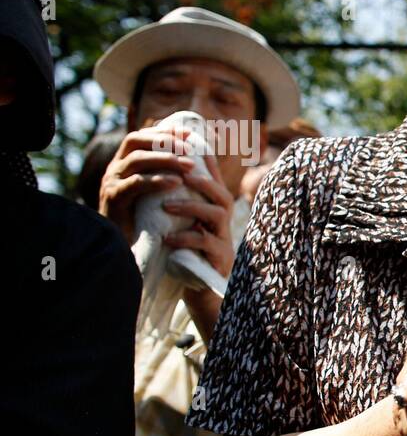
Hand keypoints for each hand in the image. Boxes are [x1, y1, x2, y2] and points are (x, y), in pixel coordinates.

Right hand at [98, 125, 196, 242]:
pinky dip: (157, 181)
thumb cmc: (145, 218)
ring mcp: (111, 182)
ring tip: (190, 165)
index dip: (163, 132)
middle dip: (164, 141)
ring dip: (165, 160)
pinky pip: (135, 184)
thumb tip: (195, 159)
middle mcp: (115, 168)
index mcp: (124, 163)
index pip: (140, 137)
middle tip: (189, 148)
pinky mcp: (113, 198)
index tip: (187, 132)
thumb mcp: (156, 192)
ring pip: (137, 160)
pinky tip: (177, 183)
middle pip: (135, 142)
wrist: (125, 246)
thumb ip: (166, 174)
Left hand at [162, 150, 235, 278]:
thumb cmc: (186, 249)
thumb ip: (174, 196)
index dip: (201, 159)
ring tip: (165, 207)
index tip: (180, 147)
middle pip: (220, 191)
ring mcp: (224, 237)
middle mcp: (223, 218)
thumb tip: (153, 168)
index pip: (213, 176)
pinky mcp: (220, 258)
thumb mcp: (181, 218)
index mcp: (213, 206)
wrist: (197, 287)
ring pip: (216, 213)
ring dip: (190, 207)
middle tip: (176, 175)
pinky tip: (167, 239)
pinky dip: (186, 239)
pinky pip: (206, 242)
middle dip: (199, 180)